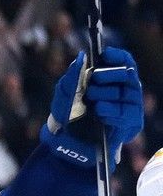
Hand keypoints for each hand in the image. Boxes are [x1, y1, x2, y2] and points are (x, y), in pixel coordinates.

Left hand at [39, 46, 142, 168]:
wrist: (66, 141)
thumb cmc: (68, 113)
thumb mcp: (65, 94)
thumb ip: (72, 76)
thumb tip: (81, 57)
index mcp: (113, 79)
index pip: (124, 61)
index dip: (117, 56)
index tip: (104, 54)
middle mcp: (125, 89)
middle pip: (127, 74)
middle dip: (109, 75)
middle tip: (94, 80)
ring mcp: (130, 106)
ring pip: (127, 93)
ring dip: (108, 94)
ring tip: (92, 100)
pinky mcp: (131, 123)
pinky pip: (126, 113)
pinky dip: (112, 111)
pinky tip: (100, 111)